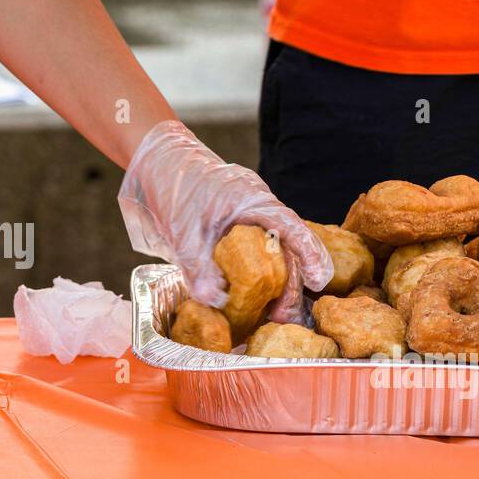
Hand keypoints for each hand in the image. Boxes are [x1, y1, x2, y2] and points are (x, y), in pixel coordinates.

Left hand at [118, 121, 332, 320]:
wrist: (158, 161)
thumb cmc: (173, 185)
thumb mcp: (181, 229)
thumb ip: (197, 266)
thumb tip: (214, 301)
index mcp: (252, 200)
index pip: (291, 227)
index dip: (309, 253)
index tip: (319, 281)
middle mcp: (258, 210)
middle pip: (286, 249)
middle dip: (290, 285)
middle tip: (285, 316)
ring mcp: (250, 220)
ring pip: (274, 255)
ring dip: (277, 287)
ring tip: (275, 316)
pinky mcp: (238, 232)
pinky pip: (258, 256)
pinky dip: (261, 280)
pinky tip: (258, 302)